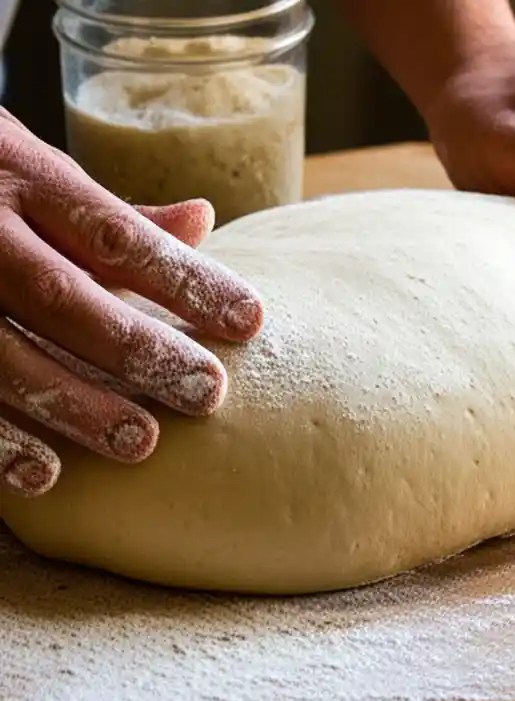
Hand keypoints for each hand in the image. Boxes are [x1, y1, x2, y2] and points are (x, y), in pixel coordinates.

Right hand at [0, 108, 263, 496]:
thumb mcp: (33, 170)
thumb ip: (112, 213)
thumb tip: (202, 221)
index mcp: (21, 177)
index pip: (115, 233)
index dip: (184, 279)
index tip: (251, 321)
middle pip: (61, 294)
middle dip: (135, 347)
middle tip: (205, 393)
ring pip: (0, 351)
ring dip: (72, 403)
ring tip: (141, 444)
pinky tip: (44, 476)